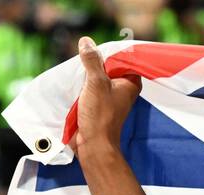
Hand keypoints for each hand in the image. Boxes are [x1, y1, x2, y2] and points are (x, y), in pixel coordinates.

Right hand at [72, 37, 140, 155]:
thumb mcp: (96, 82)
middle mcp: (122, 88)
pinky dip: (82, 82)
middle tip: (81, 57)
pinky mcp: (97, 103)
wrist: (93, 144)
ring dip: (85, 72)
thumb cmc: (100, 115)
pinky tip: (73, 79)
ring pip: (96, 75)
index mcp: (130, 82)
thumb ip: (92, 61)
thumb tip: (86, 41)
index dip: (109, 50)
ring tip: (76, 68)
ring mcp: (109, 96)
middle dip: (94, 60)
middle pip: (107, 65)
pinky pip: (89, 86)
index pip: (123, 57)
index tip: (94, 48)